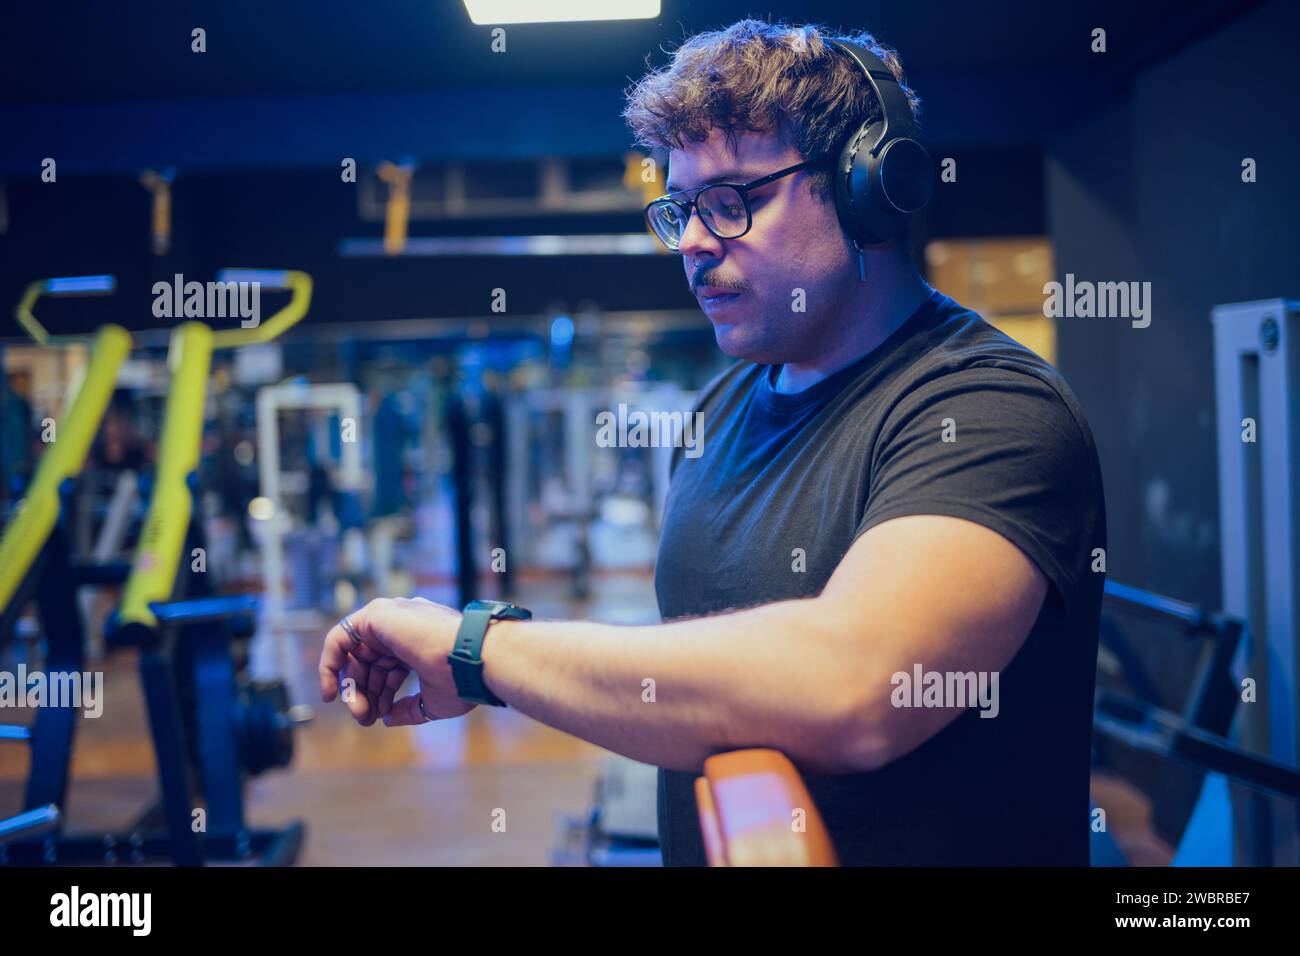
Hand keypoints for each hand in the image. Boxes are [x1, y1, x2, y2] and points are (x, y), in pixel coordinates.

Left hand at [318, 597, 471, 726]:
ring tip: (358, 712)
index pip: (388, 669)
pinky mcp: (376, 615)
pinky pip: (340, 639)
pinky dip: (329, 665)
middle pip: (368, 663)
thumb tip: (387, 718)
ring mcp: (390, 618)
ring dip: (351, 687)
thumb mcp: (434, 701)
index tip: (378, 717)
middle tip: (363, 718)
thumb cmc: (463, 679)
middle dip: (363, 694)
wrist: (473, 658)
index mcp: (418, 642)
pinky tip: (331, 691)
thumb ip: (409, 709)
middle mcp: (402, 627)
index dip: (380, 695)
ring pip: (354, 655)